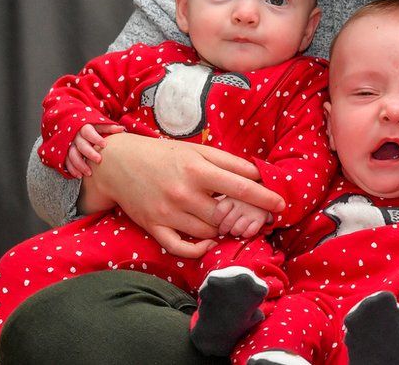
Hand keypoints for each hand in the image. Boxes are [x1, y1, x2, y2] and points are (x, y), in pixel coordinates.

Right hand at [66, 123, 123, 177]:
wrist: (78, 129)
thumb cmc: (93, 128)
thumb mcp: (100, 125)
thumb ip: (109, 128)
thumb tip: (122, 129)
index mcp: (84, 127)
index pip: (88, 132)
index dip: (95, 138)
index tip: (104, 144)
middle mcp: (75, 136)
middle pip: (81, 145)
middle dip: (89, 153)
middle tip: (99, 160)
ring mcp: (69, 145)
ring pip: (72, 155)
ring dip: (80, 165)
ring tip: (89, 173)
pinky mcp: (65, 153)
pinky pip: (66, 162)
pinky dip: (72, 169)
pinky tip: (79, 176)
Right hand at [81, 132, 285, 257]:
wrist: (117, 163)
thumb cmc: (163, 154)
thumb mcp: (196, 149)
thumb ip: (227, 161)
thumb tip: (257, 174)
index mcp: (197, 169)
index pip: (241, 187)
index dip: (265, 197)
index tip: (281, 204)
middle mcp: (184, 193)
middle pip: (227, 215)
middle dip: (247, 218)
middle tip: (258, 218)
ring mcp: (168, 213)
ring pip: (209, 232)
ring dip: (225, 230)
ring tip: (233, 224)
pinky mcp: (154, 227)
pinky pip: (182, 248)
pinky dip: (200, 248)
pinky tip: (211, 239)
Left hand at [214, 196, 272, 237]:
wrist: (266, 194)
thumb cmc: (243, 198)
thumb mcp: (230, 196)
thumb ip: (220, 207)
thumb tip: (212, 224)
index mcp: (231, 195)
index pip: (219, 212)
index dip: (216, 221)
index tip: (218, 222)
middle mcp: (242, 201)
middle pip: (226, 223)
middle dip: (225, 229)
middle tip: (227, 228)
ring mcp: (252, 210)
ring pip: (236, 230)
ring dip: (235, 232)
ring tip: (236, 229)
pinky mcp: (261, 218)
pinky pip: (249, 232)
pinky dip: (246, 234)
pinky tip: (246, 230)